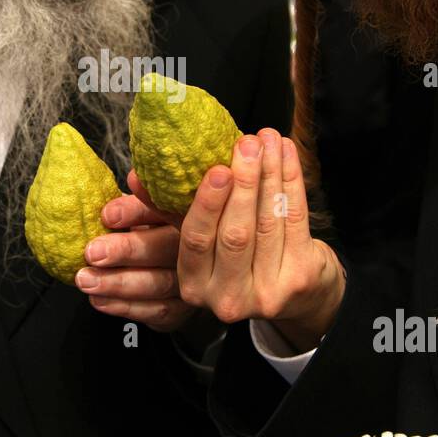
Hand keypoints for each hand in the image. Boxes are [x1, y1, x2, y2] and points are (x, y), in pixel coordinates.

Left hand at [76, 171, 196, 332]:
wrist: (178, 272)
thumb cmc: (153, 234)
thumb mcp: (144, 214)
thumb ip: (130, 208)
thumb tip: (106, 209)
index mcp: (185, 215)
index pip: (164, 210)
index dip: (135, 212)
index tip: (107, 215)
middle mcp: (194, 248)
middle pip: (165, 248)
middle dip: (126, 250)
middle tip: (93, 252)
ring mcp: (192, 282)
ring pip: (158, 283)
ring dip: (118, 283)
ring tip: (87, 279)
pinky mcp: (183, 310)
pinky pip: (156, 311)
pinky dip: (125, 307)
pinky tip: (99, 300)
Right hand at [168, 128, 345, 352]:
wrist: (295, 293)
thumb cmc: (239, 258)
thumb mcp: (202, 243)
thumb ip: (171, 211)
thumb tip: (135, 177)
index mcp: (194, 285)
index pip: (197, 241)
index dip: (208, 204)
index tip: (217, 169)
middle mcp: (228, 297)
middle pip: (236, 233)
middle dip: (244, 182)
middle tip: (246, 145)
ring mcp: (268, 292)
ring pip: (268, 222)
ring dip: (270, 173)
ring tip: (266, 139)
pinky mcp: (302, 279)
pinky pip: (296, 219)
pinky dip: (292, 180)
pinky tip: (286, 153)